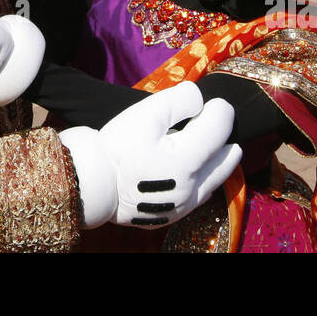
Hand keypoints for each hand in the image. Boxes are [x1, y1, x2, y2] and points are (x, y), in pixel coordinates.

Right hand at [58, 81, 240, 229]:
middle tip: (217, 121)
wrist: (91, 185)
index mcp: (188, 160)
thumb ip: (179, 101)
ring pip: (216, 180)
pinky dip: (205, 179)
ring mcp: (182, 205)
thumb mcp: (146, 114)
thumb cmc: (117, 147)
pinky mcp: (171, 215)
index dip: (220, 111)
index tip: (215, 102)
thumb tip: (200, 100)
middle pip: (225, 158)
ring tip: (220, 146)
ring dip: (219, 160)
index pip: (219, 129)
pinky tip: (197, 171)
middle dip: (224, 136)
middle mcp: (192, 187)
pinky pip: (199, 196)